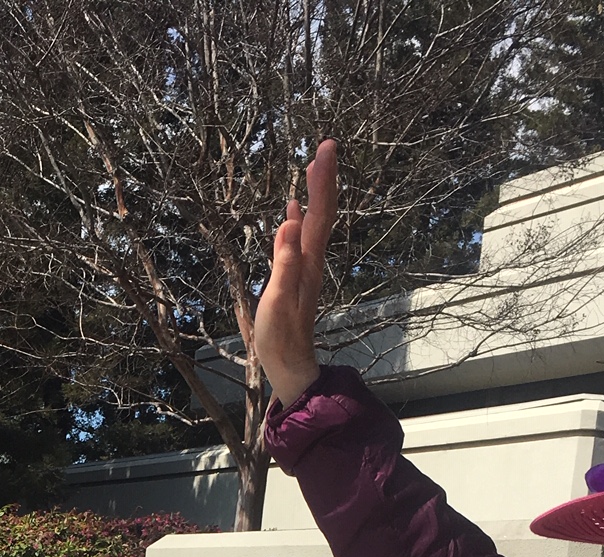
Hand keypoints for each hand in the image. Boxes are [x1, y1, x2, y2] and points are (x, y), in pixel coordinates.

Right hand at [253, 139, 338, 408]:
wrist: (290, 364)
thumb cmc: (281, 338)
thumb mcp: (277, 301)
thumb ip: (284, 262)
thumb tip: (291, 222)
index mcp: (308, 261)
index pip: (319, 213)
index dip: (322, 181)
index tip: (325, 149)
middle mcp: (310, 259)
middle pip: (322, 212)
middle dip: (324, 178)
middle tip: (326, 146)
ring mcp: (304, 266)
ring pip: (314, 222)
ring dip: (316, 193)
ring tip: (314, 166)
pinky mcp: (295, 274)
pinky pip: (300, 238)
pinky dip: (300, 218)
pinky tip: (294, 209)